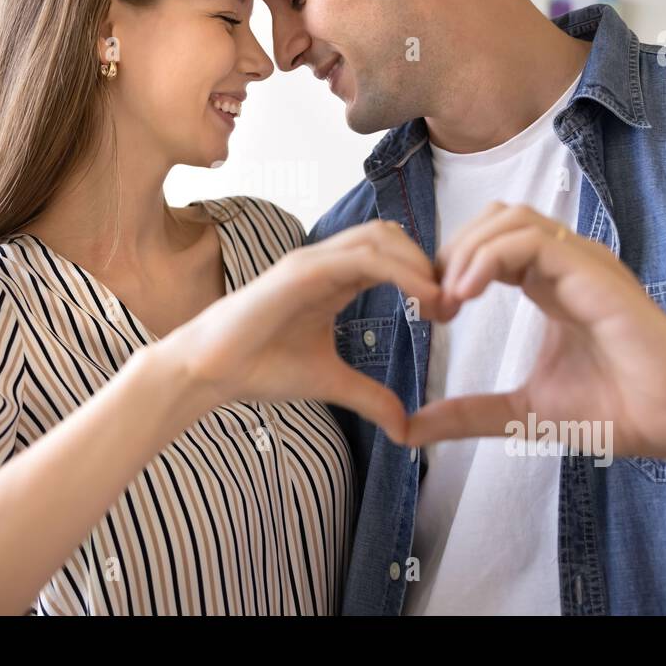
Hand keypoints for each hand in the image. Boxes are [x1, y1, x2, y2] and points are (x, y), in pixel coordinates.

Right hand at [159, 220, 445, 444]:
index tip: (452, 312)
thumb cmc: (260, 367)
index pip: (391, 255)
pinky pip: (360, 258)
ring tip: (446, 303)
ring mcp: (311, 261)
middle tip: (456, 305)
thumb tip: (406, 428)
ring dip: (421, 264)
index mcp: (333, 278)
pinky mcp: (300, 270)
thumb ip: (370, 397)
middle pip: (392, 236)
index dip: (426, 275)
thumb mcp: (330, 382)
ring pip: (381, 238)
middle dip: (430, 263)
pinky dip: (400, 271)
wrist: (208, 371)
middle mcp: (324, 261)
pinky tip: (425, 300)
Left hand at [406, 202, 665, 466]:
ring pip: (510, 218)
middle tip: (432, 303)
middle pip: (494, 218)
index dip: (451, 265)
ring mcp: (584, 262)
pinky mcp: (596, 273)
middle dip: (452, 251)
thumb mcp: (522, 412)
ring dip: (466, 252)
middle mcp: (568, 262)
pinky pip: (533, 241)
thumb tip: (409, 430)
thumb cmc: (618, 410)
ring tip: (447, 300)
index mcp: (551, 282)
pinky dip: (489, 258)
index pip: (490, 242)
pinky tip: (466, 294)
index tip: (431, 312)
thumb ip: (468, 414)